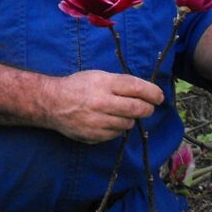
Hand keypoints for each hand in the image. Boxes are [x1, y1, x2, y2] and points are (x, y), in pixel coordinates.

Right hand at [40, 70, 163, 143]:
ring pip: (128, 124)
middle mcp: (102, 102)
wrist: (52, 103)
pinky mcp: (94, 135)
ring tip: (121, 112)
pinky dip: (117, 128)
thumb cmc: (78, 86)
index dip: (152, 92)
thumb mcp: (98, 76)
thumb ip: (120, 83)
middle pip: (137, 108)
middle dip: (148, 108)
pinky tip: (108, 121)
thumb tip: (146, 92)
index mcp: (104, 83)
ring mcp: (98, 121)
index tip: (159, 96)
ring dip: (130, 119)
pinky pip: (115, 134)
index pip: (136, 87)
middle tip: (149, 107)